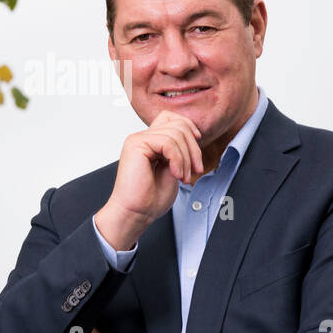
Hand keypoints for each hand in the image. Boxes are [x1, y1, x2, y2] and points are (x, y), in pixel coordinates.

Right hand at [94, 108, 204, 249]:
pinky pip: (168, 142)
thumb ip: (179, 151)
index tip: (197, 149)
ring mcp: (138, 139)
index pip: (172, 119)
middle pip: (177, 123)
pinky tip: (176, 175)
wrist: (136, 214)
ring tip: (183, 177)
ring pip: (176, 133)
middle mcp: (142, 138)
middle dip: (193, 147)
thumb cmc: (151, 199)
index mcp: (150, 142)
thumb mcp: (173, 169)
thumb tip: (193, 136)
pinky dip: (178, 159)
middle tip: (196, 170)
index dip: (189, 128)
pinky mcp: (136, 144)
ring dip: (186, 158)